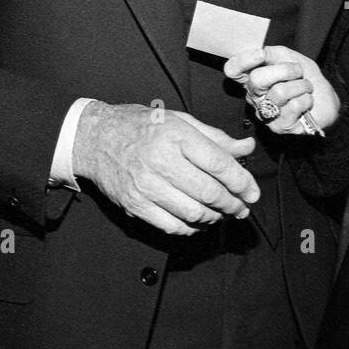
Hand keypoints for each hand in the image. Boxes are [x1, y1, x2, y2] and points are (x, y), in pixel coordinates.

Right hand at [72, 102, 258, 234]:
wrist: (95, 138)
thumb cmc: (141, 126)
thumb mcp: (181, 121)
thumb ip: (215, 138)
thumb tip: (246, 147)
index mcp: (176, 136)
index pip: (219, 164)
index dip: (242, 182)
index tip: (252, 192)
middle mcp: (161, 161)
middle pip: (210, 193)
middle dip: (233, 204)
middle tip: (241, 208)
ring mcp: (146, 186)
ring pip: (194, 213)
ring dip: (215, 218)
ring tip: (222, 213)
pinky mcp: (135, 205)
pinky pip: (172, 226)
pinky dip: (191, 227)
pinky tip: (198, 220)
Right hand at [224, 45, 339, 134]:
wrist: (326, 99)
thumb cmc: (305, 78)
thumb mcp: (290, 57)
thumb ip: (273, 53)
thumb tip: (260, 52)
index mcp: (253, 77)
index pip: (233, 70)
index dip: (243, 60)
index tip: (261, 54)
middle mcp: (255, 97)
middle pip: (256, 79)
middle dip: (285, 70)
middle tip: (298, 72)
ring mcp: (266, 113)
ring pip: (279, 92)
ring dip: (301, 85)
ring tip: (306, 88)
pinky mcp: (280, 127)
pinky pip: (293, 106)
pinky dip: (306, 99)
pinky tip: (307, 102)